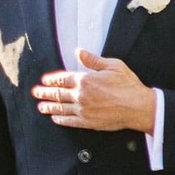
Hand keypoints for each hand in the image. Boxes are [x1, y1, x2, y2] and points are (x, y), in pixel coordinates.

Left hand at [32, 49, 155, 132]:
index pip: (62, 79)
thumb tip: (78, 52)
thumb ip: (93, 60)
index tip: (44, 80)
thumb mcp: (113, 66)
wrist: (138, 107)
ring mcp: (83, 110)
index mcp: (85, 79)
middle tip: (36, 93)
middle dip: (44, 93)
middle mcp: (80, 95)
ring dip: (49, 107)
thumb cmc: (128, 85)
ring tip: (40, 107)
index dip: (51, 79)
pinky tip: (55, 118)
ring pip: (60, 108)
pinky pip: (70, 121)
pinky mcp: (89, 122)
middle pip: (57, 94)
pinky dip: (60, 119)